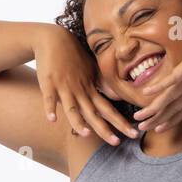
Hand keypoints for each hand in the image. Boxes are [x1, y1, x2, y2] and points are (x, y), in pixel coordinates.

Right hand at [32, 26, 137, 143]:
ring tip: (86, 134)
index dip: (120, 122)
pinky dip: (50, 108)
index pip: (108, 109)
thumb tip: (118, 97)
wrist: (53, 38)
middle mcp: (79, 90)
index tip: (133, 134)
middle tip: (117, 143)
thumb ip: (102, 85)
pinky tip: (52, 120)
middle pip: (93, 114)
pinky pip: (49, 98)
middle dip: (105, 129)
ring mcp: (64, 87)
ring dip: (78, 122)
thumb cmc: (73, 56)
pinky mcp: (48, 83)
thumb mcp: (90, 70)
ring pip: (72, 108)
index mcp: (90, 89)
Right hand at [132, 16, 181, 133]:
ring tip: (139, 118)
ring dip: (153, 108)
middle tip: (142, 128)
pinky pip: (172, 79)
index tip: (160, 127)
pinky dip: (159, 86)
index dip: (172, 118)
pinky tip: (146, 93)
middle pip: (173, 108)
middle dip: (157, 119)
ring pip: (169, 98)